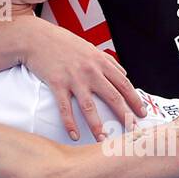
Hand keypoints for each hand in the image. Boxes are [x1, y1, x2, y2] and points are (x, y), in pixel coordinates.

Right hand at [23, 19, 145, 141]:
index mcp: (100, 62)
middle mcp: (90, 71)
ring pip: (89, 106)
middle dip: (124, 116)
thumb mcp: (90, 48)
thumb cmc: (64, 42)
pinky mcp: (57, 84)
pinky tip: (74, 135)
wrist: (37, 37)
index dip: (134, 100)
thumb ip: (108, 61)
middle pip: (113, 97)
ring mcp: (74, 78)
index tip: (141, 113)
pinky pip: (65, 108)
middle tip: (132, 131)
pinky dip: (70, 123)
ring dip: (97, 125)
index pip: (124, 84)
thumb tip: (124, 74)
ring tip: (103, 140)